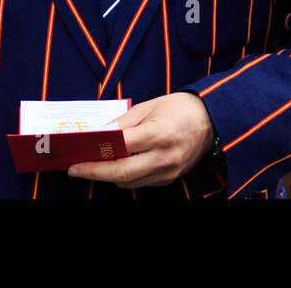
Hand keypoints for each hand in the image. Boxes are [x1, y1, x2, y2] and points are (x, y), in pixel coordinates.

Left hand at [68, 92, 214, 187]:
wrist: (214, 118)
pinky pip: (142, 183)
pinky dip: (126, 177)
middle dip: (95, 173)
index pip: (119, 150)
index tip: (76, 161)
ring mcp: (168, 170)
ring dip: (109, 176)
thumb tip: (97, 135)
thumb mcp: (149, 107)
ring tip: (94, 166)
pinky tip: (118, 166)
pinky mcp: (171, 178)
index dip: (94, 158)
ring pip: (129, 182)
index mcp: (158, 134)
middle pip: (121, 174)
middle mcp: (164, 157)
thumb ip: (122, 123)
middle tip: (77, 170)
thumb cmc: (180, 108)